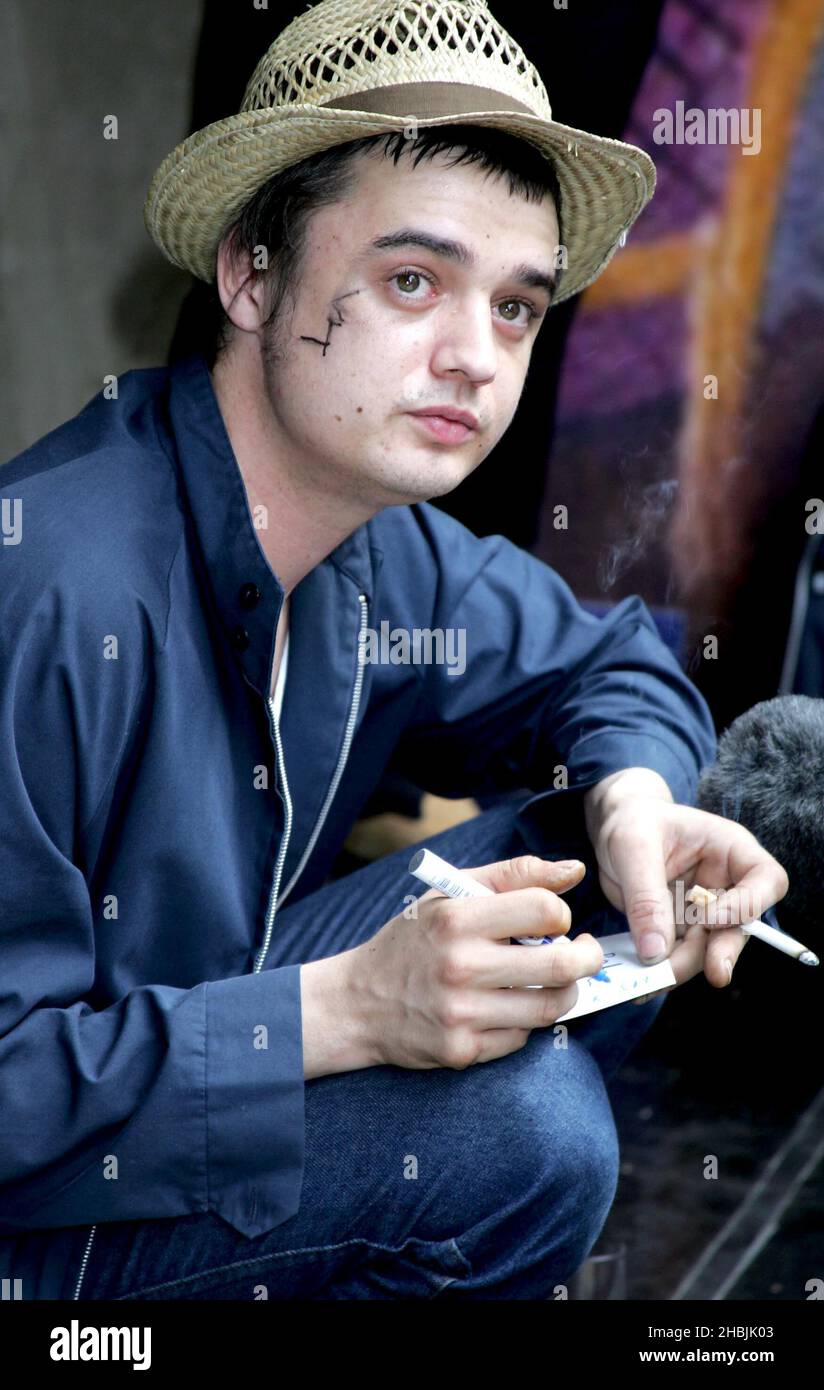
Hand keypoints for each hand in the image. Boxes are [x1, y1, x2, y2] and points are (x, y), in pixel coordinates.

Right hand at [343, 854, 605, 1070]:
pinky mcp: (460, 1050)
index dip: (561, 914)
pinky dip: (525, 1023)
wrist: (357, 1002)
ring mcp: (459, 1012)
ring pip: (548, 1007)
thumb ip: (514, 875)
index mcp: (456, 918)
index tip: (556, 921)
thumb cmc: (413, 941)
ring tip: (554, 981)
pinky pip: (520, 1038)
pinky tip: (509, 1008)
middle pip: (559, 965)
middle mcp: (459, 965)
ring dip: (563, 994)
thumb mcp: (450, 894)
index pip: (543, 909)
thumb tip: (575, 870)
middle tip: (586, 953)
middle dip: (587, 958)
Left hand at [583, 769, 789, 1000]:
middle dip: (721, 951)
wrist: (613, 826)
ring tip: (652, 982)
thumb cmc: (631, 821)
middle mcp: (725, 884)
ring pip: (707, 948)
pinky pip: (679, 955)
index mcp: (730, 849)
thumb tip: (656, 951)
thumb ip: (646, 896)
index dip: (747, 905)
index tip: (709, 919)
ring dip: (683, 967)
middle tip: (712, 973)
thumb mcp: (633, 846)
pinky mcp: (681, 928)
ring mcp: (705, 909)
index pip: (765, 879)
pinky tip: (642, 983)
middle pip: (739, 926)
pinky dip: (662, 969)